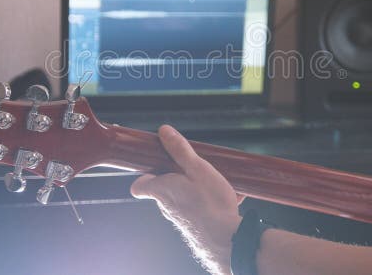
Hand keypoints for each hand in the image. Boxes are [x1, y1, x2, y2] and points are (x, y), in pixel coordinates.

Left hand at [130, 125, 242, 274]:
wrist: (227, 240)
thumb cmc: (210, 203)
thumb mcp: (197, 168)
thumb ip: (180, 150)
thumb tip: (164, 131)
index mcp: (161, 189)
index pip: (139, 186)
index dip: (144, 175)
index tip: (155, 164)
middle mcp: (166, 206)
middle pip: (165, 187)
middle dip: (178, 175)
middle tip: (194, 165)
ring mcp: (181, 218)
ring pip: (185, 197)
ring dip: (198, 187)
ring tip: (219, 181)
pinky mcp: (196, 226)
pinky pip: (201, 208)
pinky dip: (212, 201)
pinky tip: (233, 196)